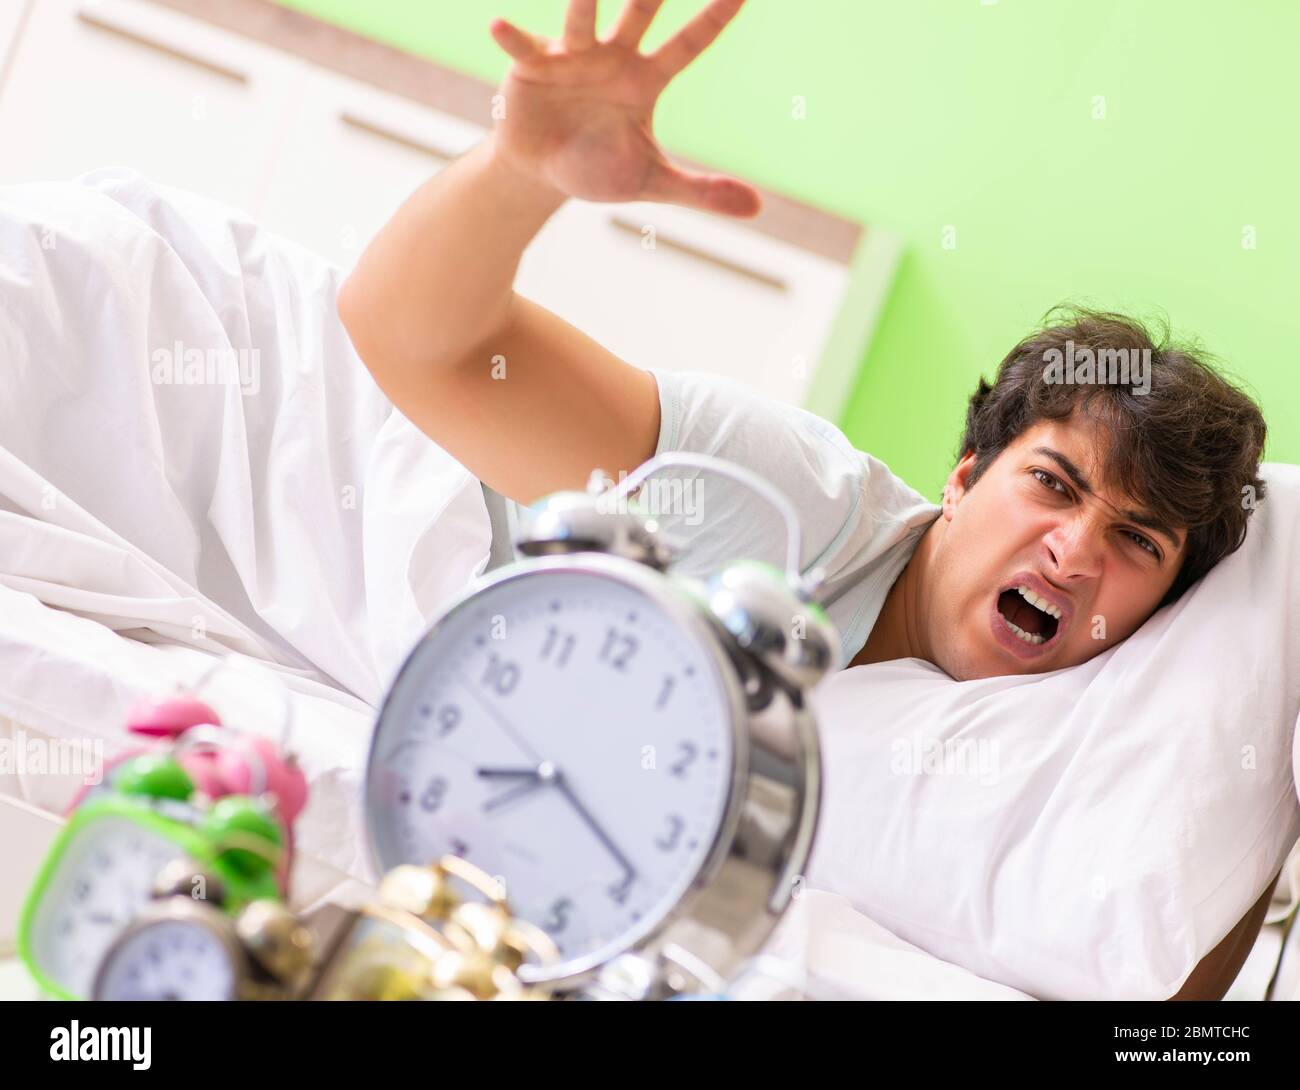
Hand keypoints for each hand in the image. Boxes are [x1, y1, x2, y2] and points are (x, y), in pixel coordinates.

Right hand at [488, 0, 760, 216]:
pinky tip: (498, 26)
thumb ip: (703, 191)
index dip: (713, 20)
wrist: (544, 173)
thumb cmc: (600, 168)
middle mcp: (613, 56)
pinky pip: (523, 47)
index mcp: (645, 79)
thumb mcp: (654, 183)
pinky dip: (512, 37)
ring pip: (583, 19)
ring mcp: (572, 55)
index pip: (688, 45)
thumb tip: (758, 209)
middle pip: (639, 12)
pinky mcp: (533, 65)